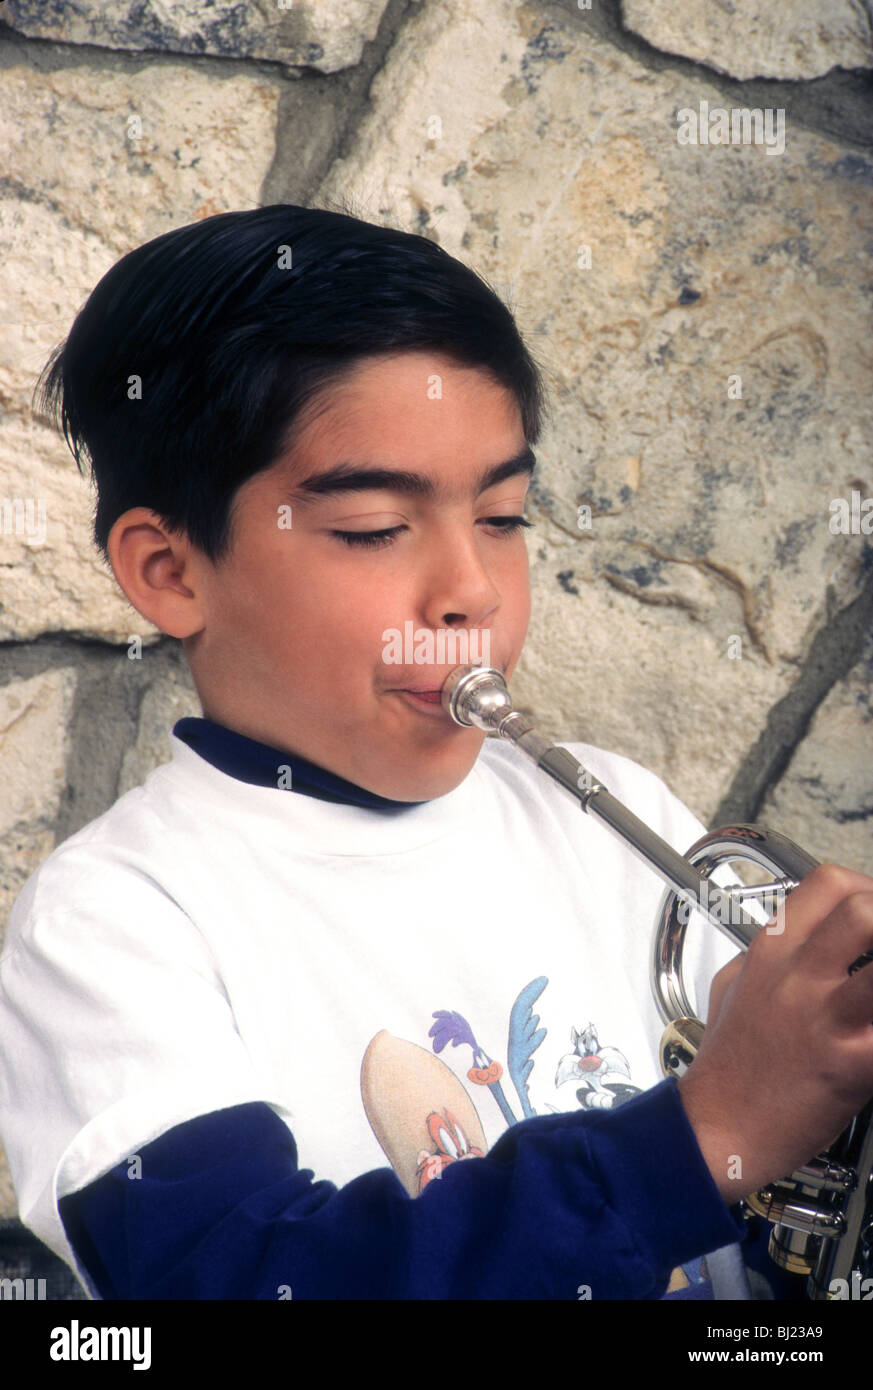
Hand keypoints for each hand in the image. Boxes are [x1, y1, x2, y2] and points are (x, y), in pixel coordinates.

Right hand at [677, 863, 872, 1202]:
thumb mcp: (730, 987)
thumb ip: (764, 955)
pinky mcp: (851, 1066)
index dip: (868, 888)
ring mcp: (825, 1020)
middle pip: (865, 911)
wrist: (716, 1130)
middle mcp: (797, 978)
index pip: (829, 884)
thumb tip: (797, 938)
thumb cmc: (727, 1066)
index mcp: (771, 952)